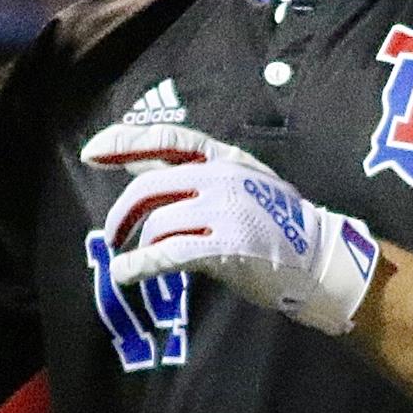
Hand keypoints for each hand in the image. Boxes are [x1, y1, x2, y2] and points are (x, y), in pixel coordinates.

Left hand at [81, 123, 379, 336]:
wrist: (320, 257)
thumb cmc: (276, 220)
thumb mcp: (237, 179)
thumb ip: (189, 170)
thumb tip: (136, 162)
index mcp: (224, 157)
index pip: (167, 138)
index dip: (125, 141)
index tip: (92, 151)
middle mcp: (222, 177)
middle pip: (150, 188)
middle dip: (122, 213)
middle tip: (112, 235)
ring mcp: (225, 211)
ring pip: (158, 223)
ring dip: (139, 244)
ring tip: (134, 261)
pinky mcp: (226, 247)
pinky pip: (168, 253)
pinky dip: (139, 265)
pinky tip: (123, 274)